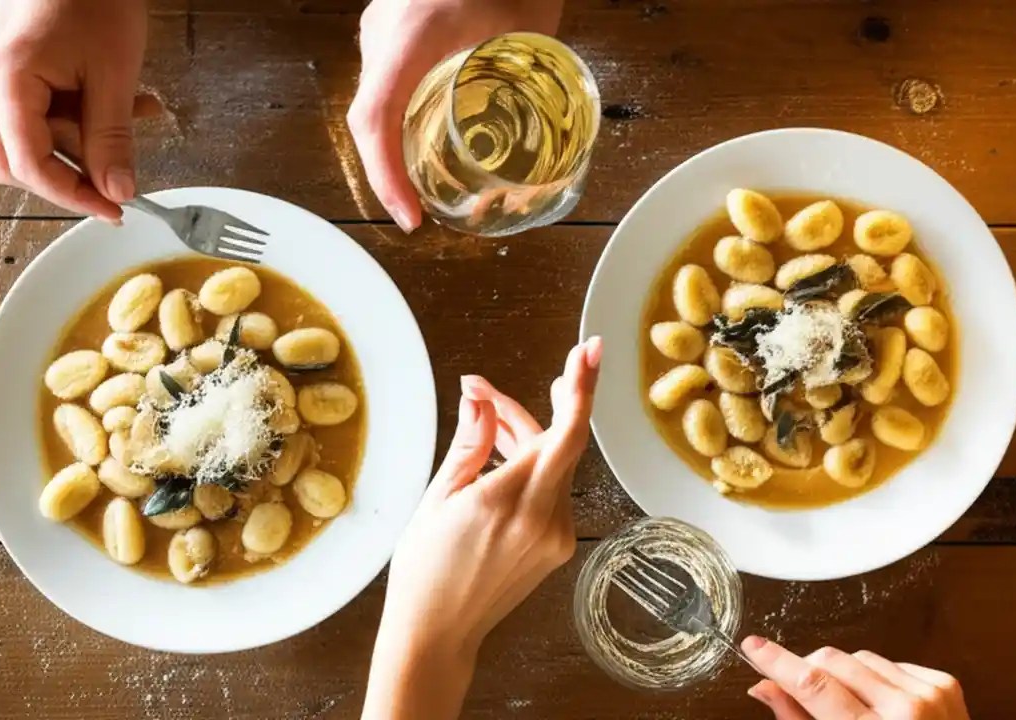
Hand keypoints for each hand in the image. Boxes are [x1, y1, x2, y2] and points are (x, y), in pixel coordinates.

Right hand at [0, 0, 148, 220]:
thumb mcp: (114, 72)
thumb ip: (113, 138)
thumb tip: (117, 190)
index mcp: (5, 78)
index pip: (28, 164)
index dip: (72, 195)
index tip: (113, 209)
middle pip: (13, 158)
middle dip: (69, 173)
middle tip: (117, 179)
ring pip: (25, 134)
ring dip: (80, 139)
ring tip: (135, 117)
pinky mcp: (0, 58)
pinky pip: (30, 106)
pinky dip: (71, 114)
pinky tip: (116, 100)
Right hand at [348, 0, 563, 231]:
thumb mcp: (530, 29)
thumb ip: (530, 83)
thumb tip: (540, 144)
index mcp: (411, 35)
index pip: (375, 118)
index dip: (385, 176)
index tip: (408, 216)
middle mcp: (383, 32)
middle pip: (368, 116)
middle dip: (387, 172)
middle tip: (416, 213)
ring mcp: (380, 26)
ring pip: (373, 99)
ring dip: (390, 146)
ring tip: (419, 187)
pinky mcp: (388, 25)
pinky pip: (382, 81)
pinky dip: (396, 118)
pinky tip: (422, 140)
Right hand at [361, 337, 600, 719]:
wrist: (437, 633)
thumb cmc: (425, 568)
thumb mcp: (438, 497)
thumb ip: (469, 443)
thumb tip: (480, 396)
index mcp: (509, 502)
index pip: (564, 433)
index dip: (582, 388)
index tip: (591, 351)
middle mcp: (544, 520)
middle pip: (562, 442)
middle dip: (538, 406)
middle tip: (495, 388)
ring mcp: (556, 536)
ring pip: (556, 465)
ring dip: (527, 437)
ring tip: (483, 421)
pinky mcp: (557, 547)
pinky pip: (552, 490)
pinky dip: (530, 467)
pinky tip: (499, 459)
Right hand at [743, 637, 970, 719]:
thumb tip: (764, 688)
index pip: (814, 685)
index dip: (777, 662)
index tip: (753, 645)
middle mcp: (905, 710)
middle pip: (832, 661)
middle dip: (808, 668)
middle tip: (799, 686)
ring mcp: (928, 694)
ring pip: (859, 658)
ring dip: (845, 674)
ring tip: (852, 706)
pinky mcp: (944, 683)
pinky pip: (891, 663)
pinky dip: (878, 678)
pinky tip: (883, 704)